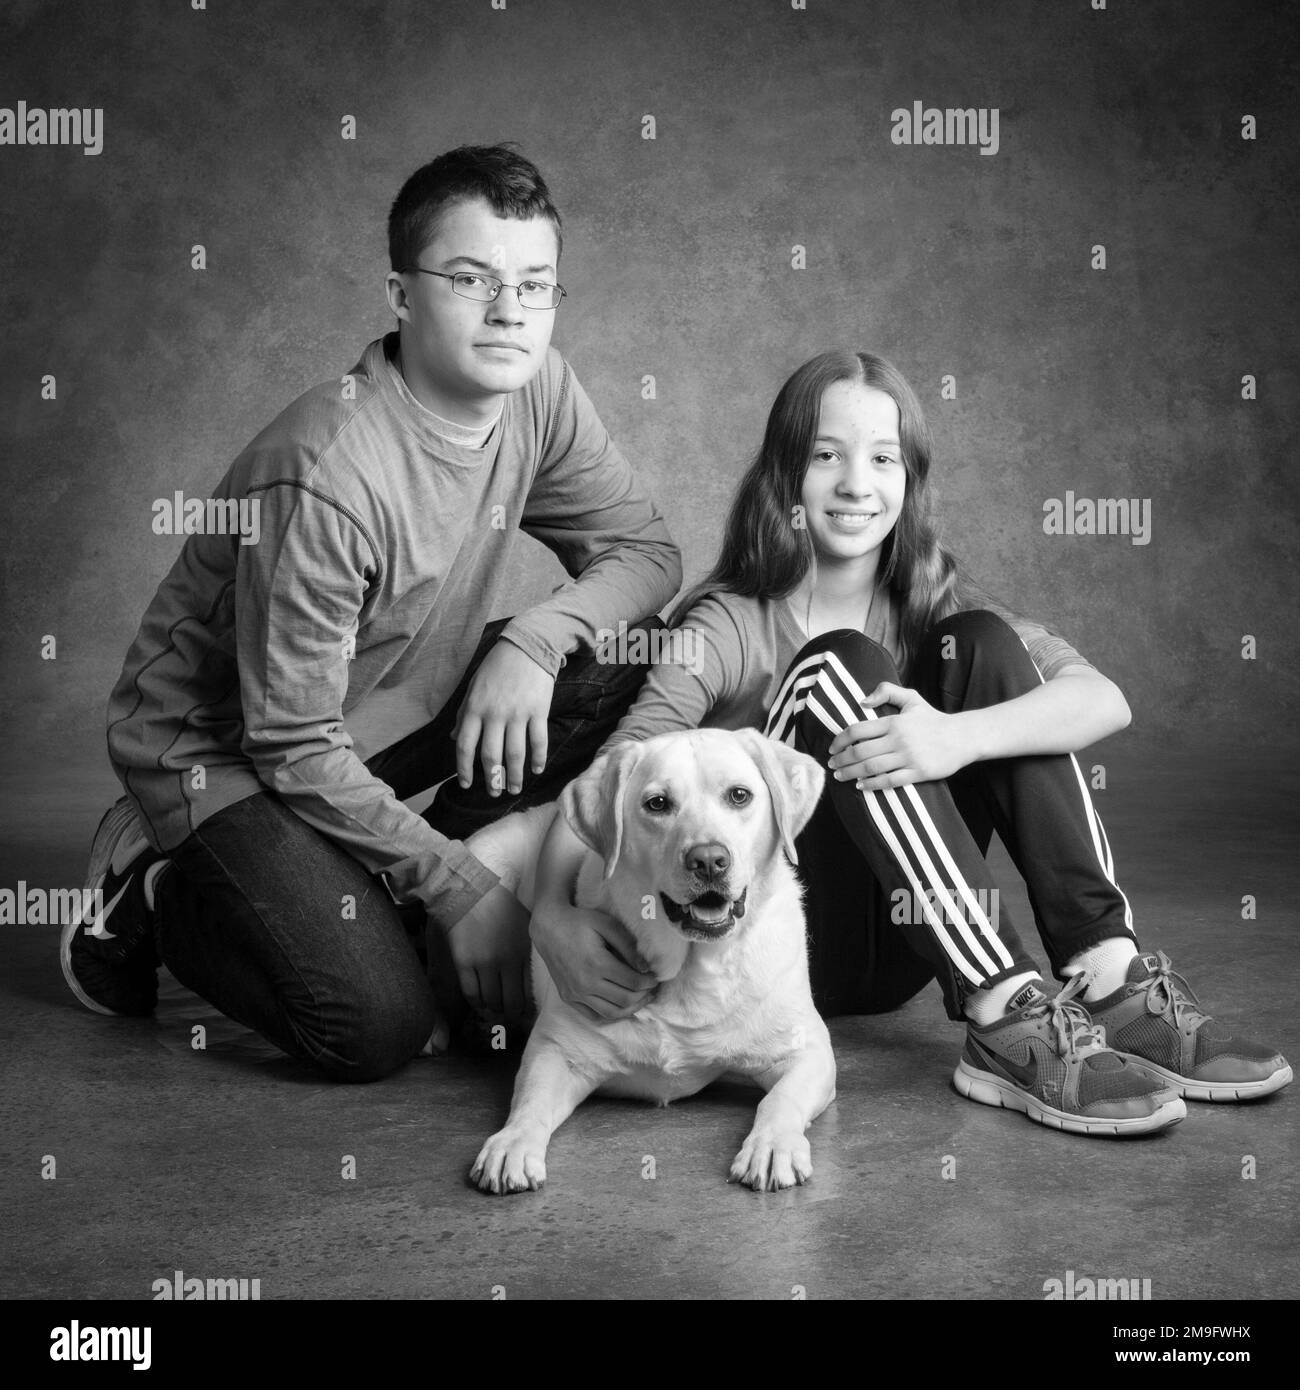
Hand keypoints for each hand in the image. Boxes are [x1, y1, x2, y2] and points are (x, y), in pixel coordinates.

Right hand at [444, 884, 534, 1022]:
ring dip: (493, 1009)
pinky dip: (476, 1003)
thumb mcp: (526, 924)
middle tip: (510, 1016)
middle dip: (511, 1014)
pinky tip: (479, 1003)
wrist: (472, 892)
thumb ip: (530, 948)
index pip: (528, 991)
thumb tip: (537, 969)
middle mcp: (506, 962)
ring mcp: (483, 964)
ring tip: (494, 1009)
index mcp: (523, 952)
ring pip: (490, 1001)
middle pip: (510, 1002)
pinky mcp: (464, 963)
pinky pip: (471, 993)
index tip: (525, 1011)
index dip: (527, 1007)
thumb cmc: (502, 905)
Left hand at [454, 640, 555, 796]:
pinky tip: (536, 770)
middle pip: (491, 755)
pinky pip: (538, 740)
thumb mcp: (473, 687)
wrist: (527, 645)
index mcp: (474, 708)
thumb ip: (463, 714)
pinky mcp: (538, 710)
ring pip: (515, 753)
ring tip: (514, 789)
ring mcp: (518, 713)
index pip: (465, 745)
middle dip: (492, 779)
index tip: (466, 784)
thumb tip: (453, 737)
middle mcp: (494, 714)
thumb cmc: (496, 667)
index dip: (464, 768)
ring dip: (515, 776)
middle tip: (494, 793)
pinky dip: (538, 758)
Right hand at [531, 897, 658, 1021]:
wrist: (548, 928)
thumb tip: (646, 968)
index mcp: (597, 964)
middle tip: (652, 988)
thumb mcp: (607, 925)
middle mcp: (585, 984)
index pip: (633, 983)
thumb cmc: (580, 922)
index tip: (656, 977)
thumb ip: (628, 946)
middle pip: (625, 1000)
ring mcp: (575, 994)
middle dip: (644, 996)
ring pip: (611, 1013)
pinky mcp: (568, 998)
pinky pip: (594, 1015)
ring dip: (631, 1008)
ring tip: (641, 998)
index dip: (649, 982)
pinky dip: (611, 1014)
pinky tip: (621, 1005)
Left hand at [827, 682, 972, 789]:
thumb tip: (862, 701)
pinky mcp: (918, 772)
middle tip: (832, 766)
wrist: (963, 737)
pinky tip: (861, 786)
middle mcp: (898, 739)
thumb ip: (887, 691)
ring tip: (840, 777)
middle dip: (842, 760)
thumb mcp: (912, 699)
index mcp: (894, 721)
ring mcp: (908, 757)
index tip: (832, 748)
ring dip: (851, 773)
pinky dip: (873, 785)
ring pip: (872, 768)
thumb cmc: (934, 719)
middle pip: (860, 752)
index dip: (840, 740)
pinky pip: (890, 781)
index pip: (858, 730)